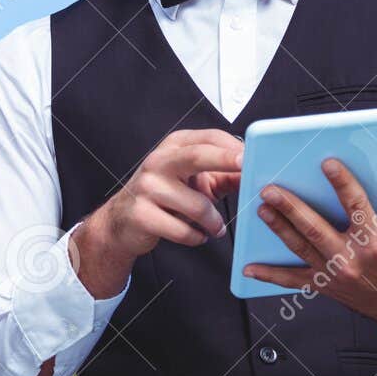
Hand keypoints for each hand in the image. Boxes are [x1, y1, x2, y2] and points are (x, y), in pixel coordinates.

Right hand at [71, 128, 243, 297]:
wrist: (122, 220)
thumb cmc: (163, 196)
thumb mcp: (195, 181)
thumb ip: (224, 176)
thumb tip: (254, 175)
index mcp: (174, 147)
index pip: (208, 138)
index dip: (232, 147)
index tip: (253, 156)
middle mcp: (159, 162)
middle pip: (196, 156)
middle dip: (225, 160)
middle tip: (247, 169)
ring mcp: (147, 187)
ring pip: (196, 205)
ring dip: (213, 222)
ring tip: (215, 228)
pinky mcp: (141, 214)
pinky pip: (183, 230)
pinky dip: (196, 237)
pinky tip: (196, 235)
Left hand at [242, 159, 376, 350]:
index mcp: (376, 243)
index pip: (355, 205)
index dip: (341, 182)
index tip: (327, 164)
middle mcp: (351, 259)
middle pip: (315, 227)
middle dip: (290, 206)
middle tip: (271, 189)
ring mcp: (335, 275)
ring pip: (300, 248)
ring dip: (278, 228)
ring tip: (261, 210)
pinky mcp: (327, 287)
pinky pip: (294, 281)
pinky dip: (270, 276)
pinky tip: (250, 268)